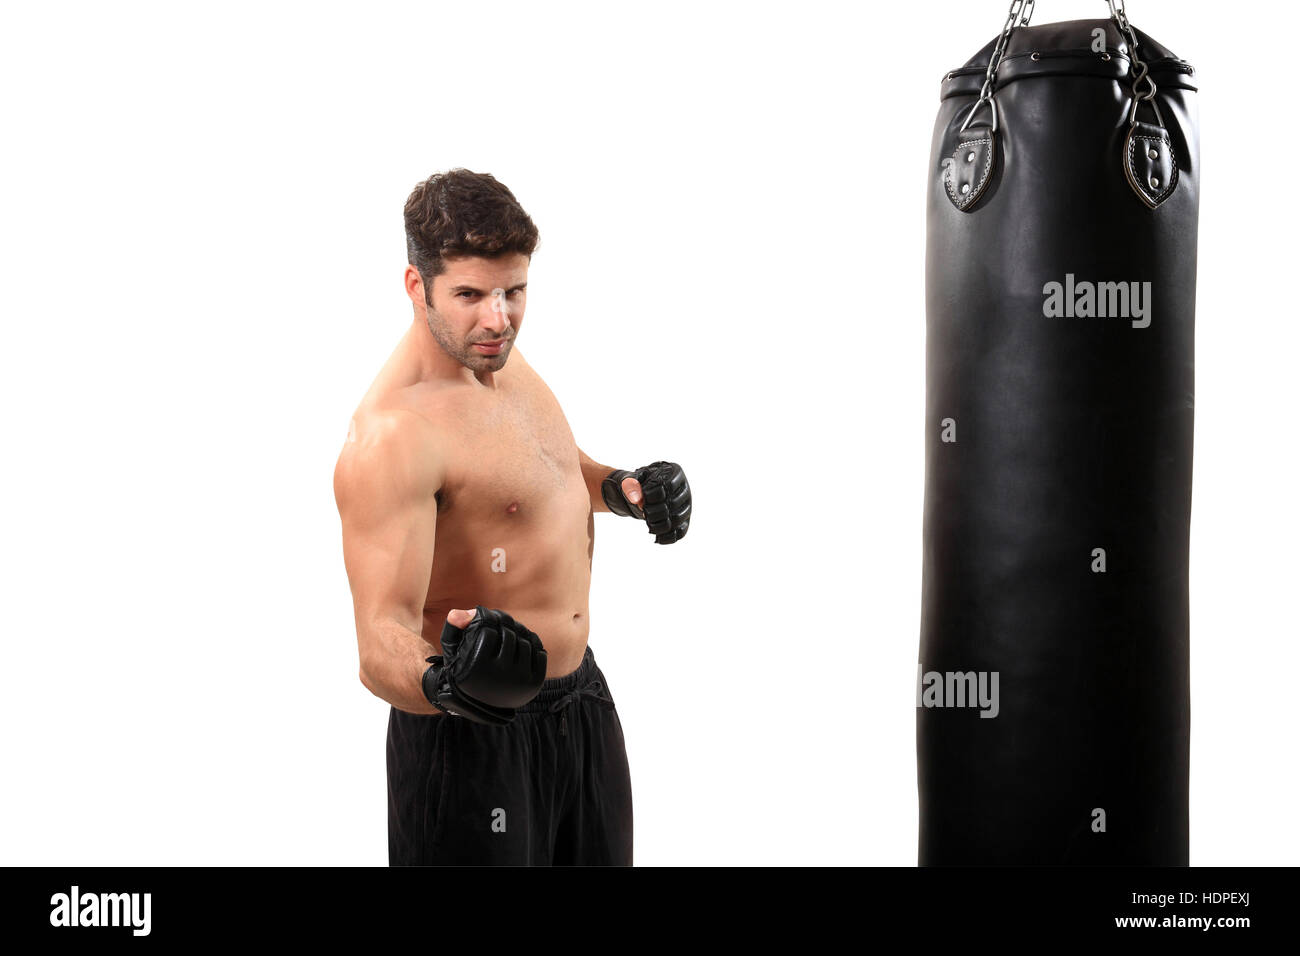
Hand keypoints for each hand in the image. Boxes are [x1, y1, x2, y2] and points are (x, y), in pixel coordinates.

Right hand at [421, 607, 547, 723]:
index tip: (486, 624)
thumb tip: (455, 614)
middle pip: (509, 634)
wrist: (484, 702)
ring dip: (519, 635)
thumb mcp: (455, 649)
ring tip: (509, 638)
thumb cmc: (468, 668)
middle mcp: (497, 677)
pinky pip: (541, 652)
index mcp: (475, 669)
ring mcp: (518, 682)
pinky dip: (534, 647)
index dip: (487, 622)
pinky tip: (522, 649)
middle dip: (504, 626)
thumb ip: (454, 627)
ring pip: (526, 642)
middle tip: (500, 625)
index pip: (488, 629)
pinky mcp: (534, 684)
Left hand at [601, 461, 690, 543]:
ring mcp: (686, 505)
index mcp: (674, 472)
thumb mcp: (631, 480)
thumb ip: (630, 485)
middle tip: (643, 512)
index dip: (652, 495)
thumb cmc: (638, 484)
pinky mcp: (684, 520)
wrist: (642, 494)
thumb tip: (636, 499)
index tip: (642, 498)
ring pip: (677, 519)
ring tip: (648, 523)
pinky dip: (668, 537)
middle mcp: (684, 488)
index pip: (668, 486)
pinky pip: (681, 531)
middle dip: (654, 511)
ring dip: (659, 525)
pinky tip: (656, 538)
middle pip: (673, 503)